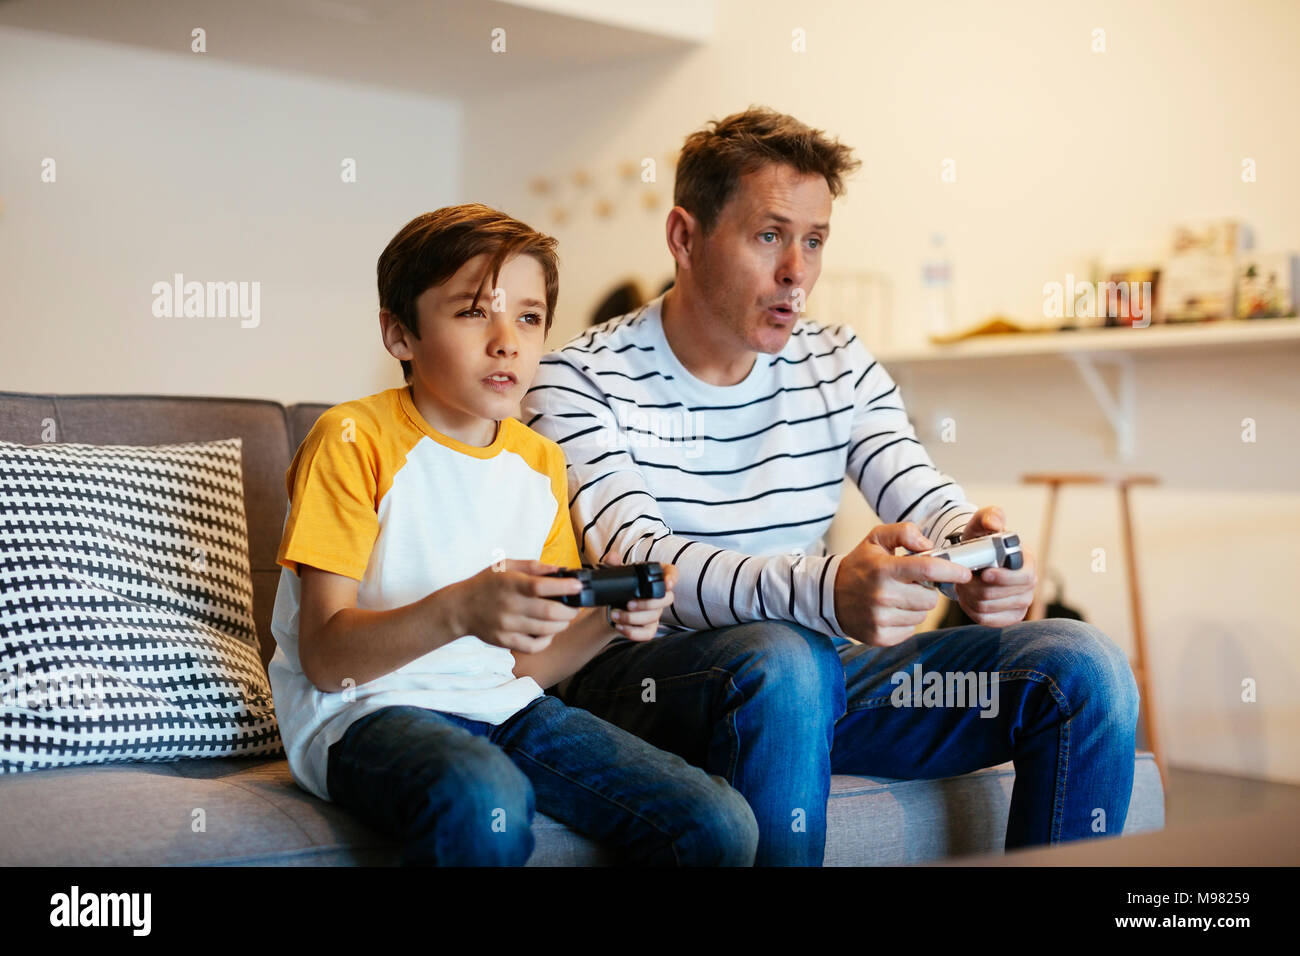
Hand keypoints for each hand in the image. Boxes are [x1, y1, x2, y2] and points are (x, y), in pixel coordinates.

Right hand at [449, 559, 582, 653]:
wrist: (460, 608)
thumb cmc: (486, 584)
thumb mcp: (506, 566)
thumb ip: (533, 566)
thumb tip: (559, 570)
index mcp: (511, 584)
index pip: (542, 587)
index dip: (565, 588)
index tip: (579, 586)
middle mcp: (509, 606)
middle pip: (549, 612)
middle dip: (570, 610)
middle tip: (575, 607)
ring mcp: (507, 626)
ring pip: (545, 630)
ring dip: (562, 625)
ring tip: (564, 618)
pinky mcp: (505, 641)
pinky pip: (533, 646)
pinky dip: (547, 641)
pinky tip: (549, 632)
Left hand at [605, 563, 677, 640]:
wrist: (611, 607)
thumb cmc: (619, 587)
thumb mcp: (614, 572)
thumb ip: (612, 563)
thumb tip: (612, 558)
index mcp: (655, 577)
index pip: (672, 573)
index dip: (673, 578)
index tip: (667, 583)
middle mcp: (660, 595)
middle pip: (667, 599)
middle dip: (647, 604)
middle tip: (628, 604)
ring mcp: (656, 613)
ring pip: (654, 618)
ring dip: (633, 618)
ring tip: (615, 615)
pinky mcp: (649, 628)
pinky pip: (648, 633)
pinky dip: (633, 632)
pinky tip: (620, 626)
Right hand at [833, 522, 972, 646]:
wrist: (829, 595)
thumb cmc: (859, 565)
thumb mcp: (876, 539)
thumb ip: (904, 533)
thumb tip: (929, 546)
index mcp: (884, 569)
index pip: (928, 569)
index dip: (952, 570)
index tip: (965, 573)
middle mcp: (882, 595)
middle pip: (930, 599)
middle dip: (926, 591)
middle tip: (911, 584)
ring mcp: (880, 619)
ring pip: (922, 615)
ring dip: (916, 606)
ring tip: (897, 597)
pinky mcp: (879, 636)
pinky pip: (910, 629)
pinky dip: (905, 621)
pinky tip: (891, 611)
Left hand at [951, 506, 1036, 625]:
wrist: (974, 558)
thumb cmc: (981, 539)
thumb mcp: (983, 523)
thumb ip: (990, 517)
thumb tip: (994, 524)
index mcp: (1027, 562)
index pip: (1025, 577)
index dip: (1004, 578)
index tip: (984, 573)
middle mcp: (1029, 585)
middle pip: (1002, 595)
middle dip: (977, 587)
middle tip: (962, 577)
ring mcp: (1020, 603)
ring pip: (990, 607)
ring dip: (970, 596)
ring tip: (962, 584)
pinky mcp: (1007, 616)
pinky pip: (986, 620)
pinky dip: (970, 609)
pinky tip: (966, 597)